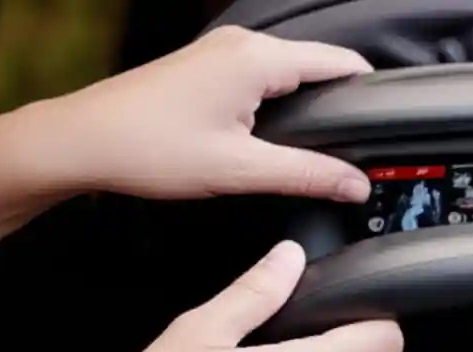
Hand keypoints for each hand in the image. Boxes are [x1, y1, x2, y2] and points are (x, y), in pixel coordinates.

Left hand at [40, 25, 373, 202]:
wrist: (82, 141)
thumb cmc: (148, 149)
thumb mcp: (240, 169)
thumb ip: (307, 175)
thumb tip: (355, 184)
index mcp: (258, 58)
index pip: (341, 63)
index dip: (370, 96)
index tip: (390, 128)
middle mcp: (242, 45)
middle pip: (317, 67)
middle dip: (340, 106)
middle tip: (357, 152)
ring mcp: (221, 53)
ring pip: (288, 74)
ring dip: (306, 108)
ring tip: (318, 151)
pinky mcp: (206, 68)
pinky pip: (260, 79)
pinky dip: (277, 105)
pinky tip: (272, 140)